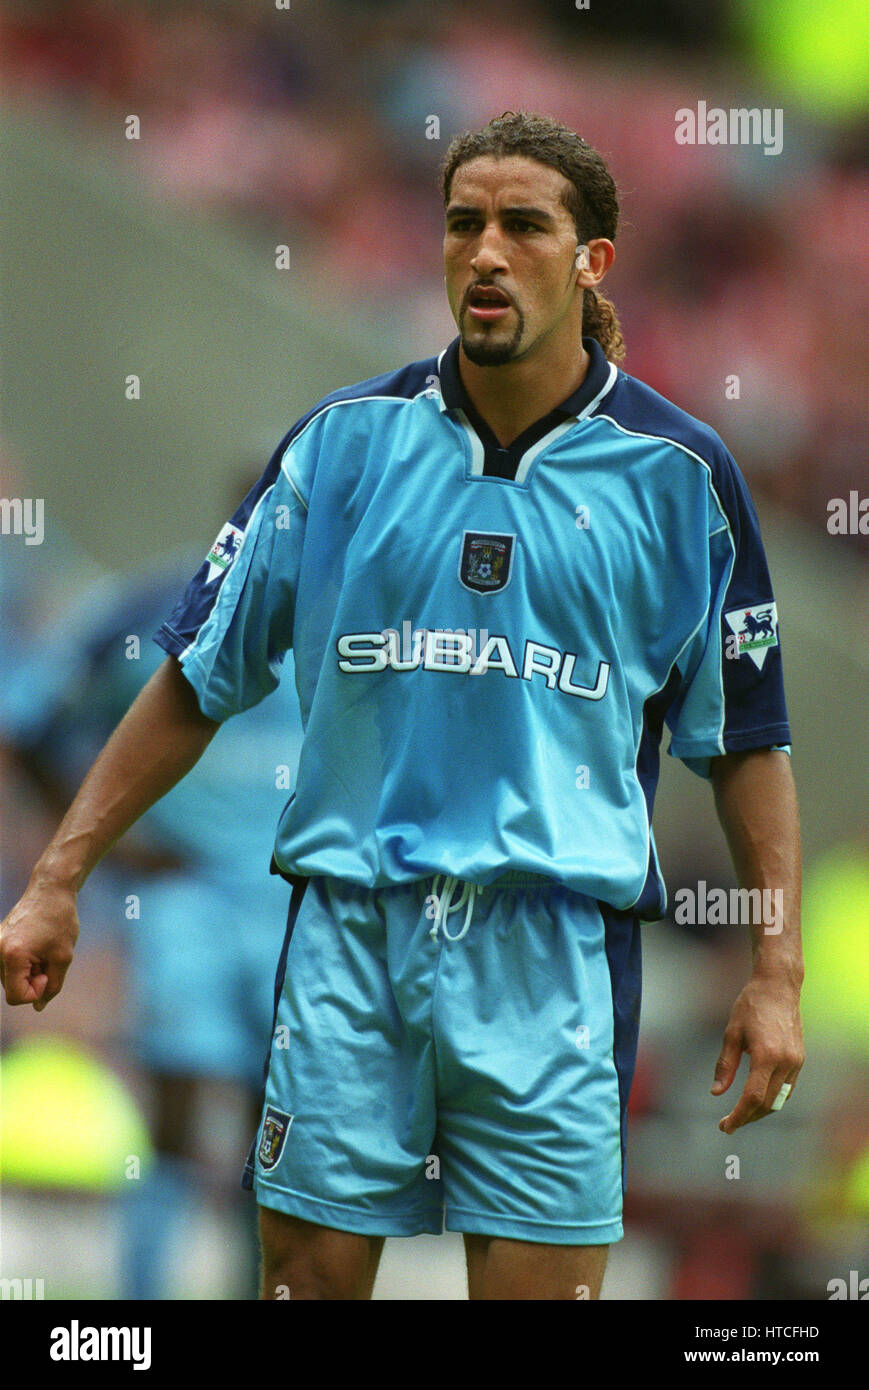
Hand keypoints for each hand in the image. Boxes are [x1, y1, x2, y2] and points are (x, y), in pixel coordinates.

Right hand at [0, 876, 79, 1010]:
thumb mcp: (63, 957)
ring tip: (42, 952)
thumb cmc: (60, 920)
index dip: (36, 992)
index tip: (48, 973)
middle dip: (32, 981)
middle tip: (48, 960)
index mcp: (13, 956)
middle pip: (11, 988)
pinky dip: (22, 963)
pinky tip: (36, 947)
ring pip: (9, 977)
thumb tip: (38, 1007)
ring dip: (27, 972)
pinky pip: (7, 964)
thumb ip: (52, 986)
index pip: (16, 997)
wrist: (51, 889)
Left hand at [711, 975, 803, 1133]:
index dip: (738, 1116)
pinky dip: (772, 1098)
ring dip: (760, 1112)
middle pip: (767, 1104)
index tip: (725, 1126)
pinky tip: (758, 1099)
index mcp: (766, 1056)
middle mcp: (785, 1062)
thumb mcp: (731, 1033)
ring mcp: (796, 1062)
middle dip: (747, 1118)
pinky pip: (786, 1089)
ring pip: (779, 1100)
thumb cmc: (751, 1006)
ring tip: (741, 1115)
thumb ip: (725, 1065)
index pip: (752, 1098)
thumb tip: (716, 1092)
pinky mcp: (799, 1059)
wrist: (778, 988)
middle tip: (728, 1124)